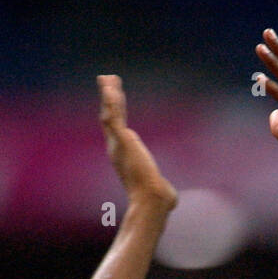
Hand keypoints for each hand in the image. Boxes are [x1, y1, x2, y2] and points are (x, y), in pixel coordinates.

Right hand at [97, 74, 177, 209]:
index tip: (115, 98)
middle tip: (106, 79)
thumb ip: (161, 189)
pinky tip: (110, 88)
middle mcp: (116, 149)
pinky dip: (111, 102)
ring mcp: (118, 145)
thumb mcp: (158, 190)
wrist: (152, 202)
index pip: (117, 129)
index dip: (114, 112)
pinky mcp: (122, 141)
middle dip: (108, 97)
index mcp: (124, 156)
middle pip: (109, 117)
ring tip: (107, 77)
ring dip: (108, 94)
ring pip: (110, 113)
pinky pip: (114, 117)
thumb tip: (171, 201)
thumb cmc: (157, 201)